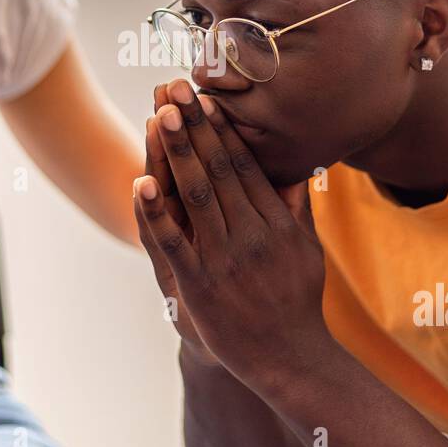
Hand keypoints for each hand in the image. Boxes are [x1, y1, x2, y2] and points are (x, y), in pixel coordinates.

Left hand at [134, 78, 329, 389]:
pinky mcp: (199, 284)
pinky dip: (155, 212)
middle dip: (196, 126)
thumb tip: (299, 160)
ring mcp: (224, 258)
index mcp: (275, 222)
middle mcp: (251, 234)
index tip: (208, 95)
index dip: (223, 128)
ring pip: (196, 195)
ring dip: (177, 153)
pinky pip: (173, 241)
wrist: (288, 358)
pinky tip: (140, 182)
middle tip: (177, 88)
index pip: (245, 164)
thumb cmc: (297, 300)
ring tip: (161, 115)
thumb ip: (296, 204)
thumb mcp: (307, 248)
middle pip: (218, 169)